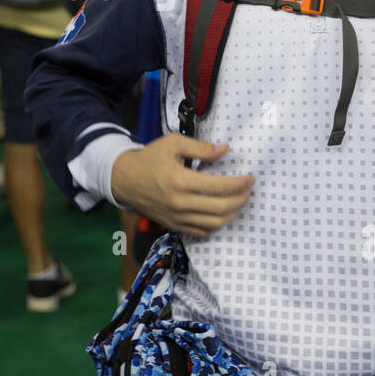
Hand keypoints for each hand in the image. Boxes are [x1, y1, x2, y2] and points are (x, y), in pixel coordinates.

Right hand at [110, 135, 253, 238]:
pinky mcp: (174, 225)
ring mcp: (177, 217)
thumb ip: (200, 147)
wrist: (125, 179)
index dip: (239, 183)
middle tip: (248, 190)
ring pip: (214, 224)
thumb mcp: (173, 143)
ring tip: (240, 202)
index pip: (219, 186)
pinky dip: (216, 226)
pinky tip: (223, 215)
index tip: (250, 177)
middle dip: (241, 199)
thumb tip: (225, 149)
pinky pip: (201, 232)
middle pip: (221, 208)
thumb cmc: (150, 158)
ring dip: (232, 214)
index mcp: (180, 180)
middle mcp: (180, 203)